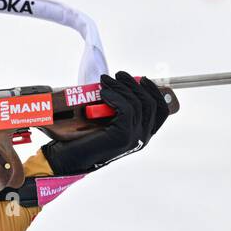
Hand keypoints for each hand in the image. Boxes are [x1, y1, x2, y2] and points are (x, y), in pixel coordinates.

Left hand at [43, 71, 168, 175]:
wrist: (69, 156)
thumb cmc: (85, 137)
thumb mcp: (108, 120)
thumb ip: (119, 108)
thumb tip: (122, 82)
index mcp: (143, 134)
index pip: (161, 111)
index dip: (155, 92)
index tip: (142, 78)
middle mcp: (143, 138)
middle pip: (150, 103)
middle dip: (134, 84)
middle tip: (118, 74)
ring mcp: (134, 138)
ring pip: (137, 103)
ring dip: (121, 87)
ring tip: (105, 80)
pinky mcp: (123, 136)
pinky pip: (126, 109)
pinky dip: (116, 96)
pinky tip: (104, 92)